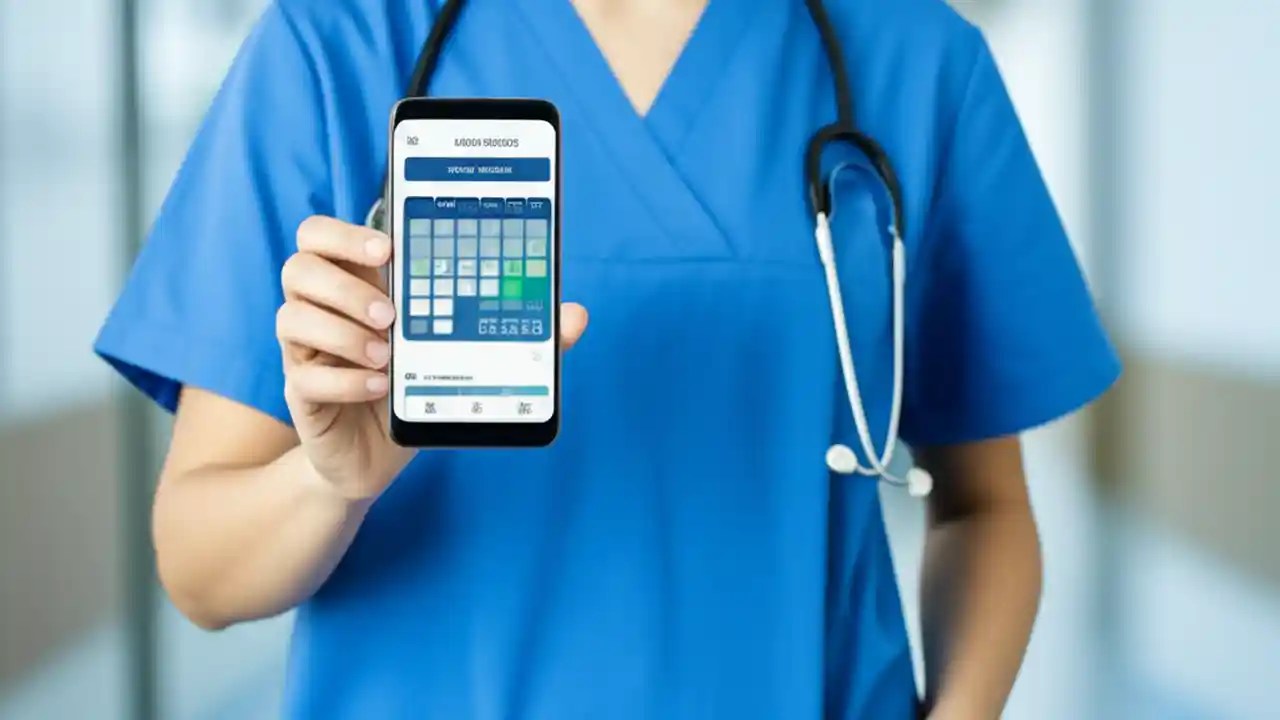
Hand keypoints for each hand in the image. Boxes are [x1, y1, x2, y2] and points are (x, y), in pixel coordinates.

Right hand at [277, 215, 587, 500]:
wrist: (375, 460)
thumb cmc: (417, 391)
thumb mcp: (464, 358)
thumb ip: (518, 333)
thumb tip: (576, 315)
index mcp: (358, 284)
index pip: (323, 235)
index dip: (348, 233)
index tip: (389, 248)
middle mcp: (324, 310)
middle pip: (297, 265)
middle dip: (343, 283)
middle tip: (391, 312)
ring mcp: (306, 351)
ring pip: (291, 316)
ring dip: (345, 333)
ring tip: (391, 356)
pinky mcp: (301, 392)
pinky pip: (304, 375)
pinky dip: (345, 379)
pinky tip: (380, 387)